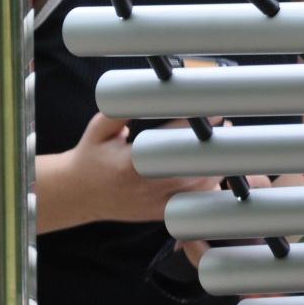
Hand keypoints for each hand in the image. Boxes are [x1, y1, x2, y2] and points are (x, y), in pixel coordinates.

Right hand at [63, 113, 219, 223]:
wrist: (78, 193)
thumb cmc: (91, 156)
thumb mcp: (99, 128)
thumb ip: (122, 110)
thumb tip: (147, 91)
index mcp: (130, 163)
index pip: (173, 141)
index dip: (197, 125)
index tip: (214, 112)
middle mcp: (144, 186)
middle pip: (192, 168)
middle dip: (212, 147)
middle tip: (225, 127)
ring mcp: (153, 203)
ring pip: (197, 190)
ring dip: (215, 167)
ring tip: (222, 146)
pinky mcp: (159, 214)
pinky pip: (191, 204)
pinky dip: (207, 189)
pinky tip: (213, 171)